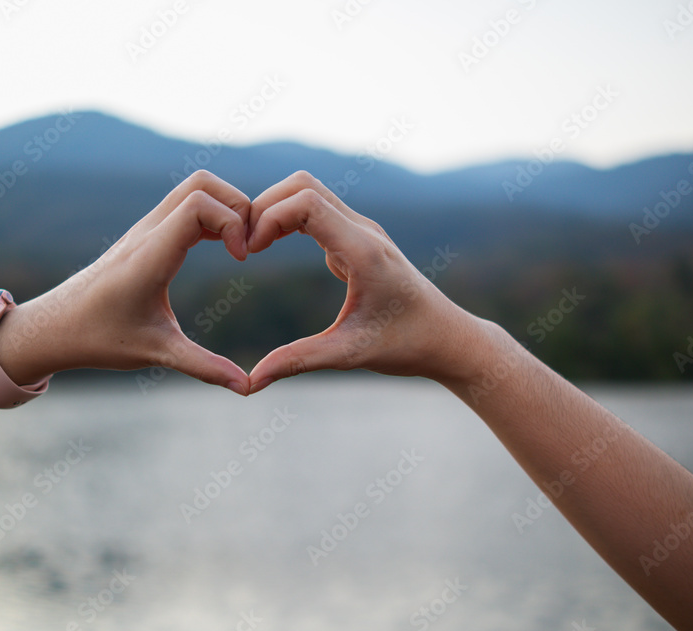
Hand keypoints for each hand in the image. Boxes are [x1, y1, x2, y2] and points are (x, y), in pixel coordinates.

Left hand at [0, 171, 251, 394]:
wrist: (54, 326)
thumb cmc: (99, 339)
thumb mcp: (156, 353)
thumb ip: (203, 367)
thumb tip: (246, 387)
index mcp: (149, 256)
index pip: (199, 205)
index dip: (233, 222)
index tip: (241, 260)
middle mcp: (147, 232)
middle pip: (202, 183)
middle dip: (239, 206)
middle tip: (249, 247)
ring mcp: (145, 228)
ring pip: (194, 188)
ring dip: (226, 207)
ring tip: (240, 247)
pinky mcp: (145, 233)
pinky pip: (186, 204)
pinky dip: (213, 215)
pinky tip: (224, 248)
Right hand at [246, 171, 491, 393]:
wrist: (449, 338)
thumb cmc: (406, 345)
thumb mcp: (348, 355)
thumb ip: (298, 362)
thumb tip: (251, 383)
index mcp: (363, 251)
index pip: (305, 203)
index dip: (267, 219)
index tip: (249, 253)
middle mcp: (364, 231)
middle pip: (303, 185)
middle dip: (264, 207)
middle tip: (244, 246)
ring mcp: (363, 231)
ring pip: (310, 192)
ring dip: (276, 210)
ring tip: (254, 246)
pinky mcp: (360, 239)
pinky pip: (318, 210)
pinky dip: (289, 219)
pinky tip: (273, 247)